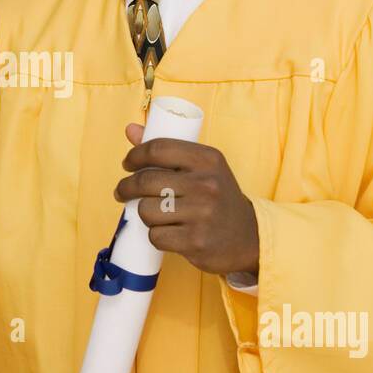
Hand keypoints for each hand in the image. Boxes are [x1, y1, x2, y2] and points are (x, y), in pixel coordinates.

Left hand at [114, 124, 259, 275]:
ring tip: (152, 214)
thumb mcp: (203, 168)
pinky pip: (155, 236)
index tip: (127, 165)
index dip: (135, 156)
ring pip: (146, 210)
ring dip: (142, 213)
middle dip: (126, 187)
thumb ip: (168, 149)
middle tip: (122, 192)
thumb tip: (130, 130)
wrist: (250, 237)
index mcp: (208, 159)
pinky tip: (166, 232)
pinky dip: (155, 235)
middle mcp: (207, 184)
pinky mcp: (196, 242)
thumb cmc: (218, 198)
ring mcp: (202, 214)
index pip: (158, 149)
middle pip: (146, 181)